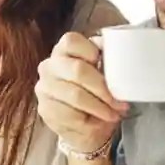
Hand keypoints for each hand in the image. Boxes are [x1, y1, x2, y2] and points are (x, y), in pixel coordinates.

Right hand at [35, 32, 128, 152]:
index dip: (91, 51)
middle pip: (77, 70)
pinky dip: (89, 121)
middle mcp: (49, 66)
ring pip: (76, 95)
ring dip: (99, 107)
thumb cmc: (94, 92)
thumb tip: (116, 51)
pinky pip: (70, 115)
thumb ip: (106, 58)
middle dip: (103, 88)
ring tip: (114, 114)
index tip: (106, 65)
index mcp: (63, 50)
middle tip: (119, 102)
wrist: (82, 123)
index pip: (71, 41)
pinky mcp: (45, 109)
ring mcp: (44, 88)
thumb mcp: (101, 71)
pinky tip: (99, 123)